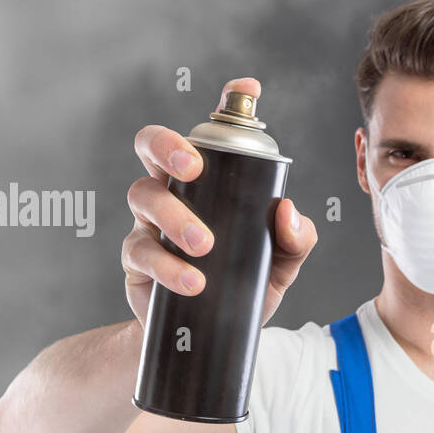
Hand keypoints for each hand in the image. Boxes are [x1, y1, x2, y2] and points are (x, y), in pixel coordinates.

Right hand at [121, 76, 316, 326]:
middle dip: (168, 146)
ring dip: (172, 215)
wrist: (207, 343)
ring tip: (202, 246)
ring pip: (142, 194)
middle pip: (153, 146)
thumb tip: (288, 211)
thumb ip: (296, 240)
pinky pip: (140, 251)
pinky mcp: (137, 260)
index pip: (212, 135)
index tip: (246, 89)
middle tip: (194, 169)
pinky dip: (168, 265)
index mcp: (212, 183)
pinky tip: (192, 281)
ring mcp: (150, 223)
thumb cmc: (242, 288)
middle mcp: (175, 192)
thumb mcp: (280, 266)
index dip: (227, 104)